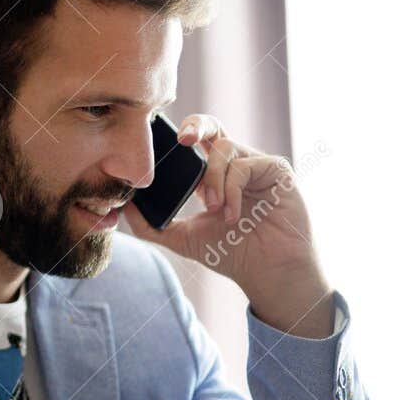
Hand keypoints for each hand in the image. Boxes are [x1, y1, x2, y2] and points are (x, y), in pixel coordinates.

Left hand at [120, 114, 334, 337]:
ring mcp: (257, 164)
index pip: (194, 141)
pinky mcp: (276, 169)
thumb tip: (123, 210)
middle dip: (195, 126)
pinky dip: (231, 190)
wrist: (268, 272)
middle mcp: (235, 163)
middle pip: (213, 126)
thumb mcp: (184, 238)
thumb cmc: (233, 253)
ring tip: (213, 210)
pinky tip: (232, 215)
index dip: (178, 136)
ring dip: (212, 180)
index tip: (157, 143)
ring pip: (224, 148)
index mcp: (214, 174)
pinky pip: (244, 165)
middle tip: (182, 140)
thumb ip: (152, 226)